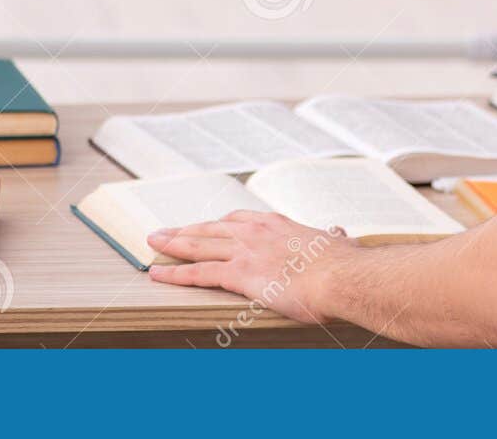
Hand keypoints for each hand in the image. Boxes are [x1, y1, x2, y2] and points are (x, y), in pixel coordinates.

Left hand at [145, 210, 353, 324]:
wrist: (341, 275)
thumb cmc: (343, 264)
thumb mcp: (338, 244)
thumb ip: (334, 238)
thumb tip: (340, 234)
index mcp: (278, 224)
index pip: (239, 220)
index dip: (218, 224)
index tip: (206, 225)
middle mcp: (256, 231)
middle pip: (210, 227)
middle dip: (185, 229)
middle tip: (164, 231)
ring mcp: (244, 250)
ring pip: (198, 245)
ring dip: (172, 244)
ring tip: (153, 244)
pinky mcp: (238, 274)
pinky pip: (198, 272)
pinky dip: (175, 273)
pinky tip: (158, 273)